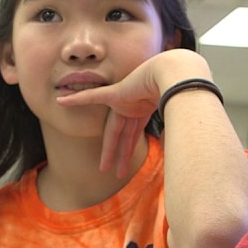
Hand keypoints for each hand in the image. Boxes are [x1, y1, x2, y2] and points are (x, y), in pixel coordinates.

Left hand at [56, 49, 212, 176]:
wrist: (176, 74)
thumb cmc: (180, 91)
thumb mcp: (177, 115)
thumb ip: (176, 133)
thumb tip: (185, 148)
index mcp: (143, 110)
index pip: (132, 133)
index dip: (128, 148)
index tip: (124, 163)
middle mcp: (132, 107)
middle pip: (122, 136)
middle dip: (117, 155)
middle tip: (111, 173)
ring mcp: (123, 101)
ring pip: (113, 132)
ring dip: (109, 151)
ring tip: (103, 169)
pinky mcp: (116, 93)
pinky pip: (92, 96)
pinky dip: (77, 98)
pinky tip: (62, 101)